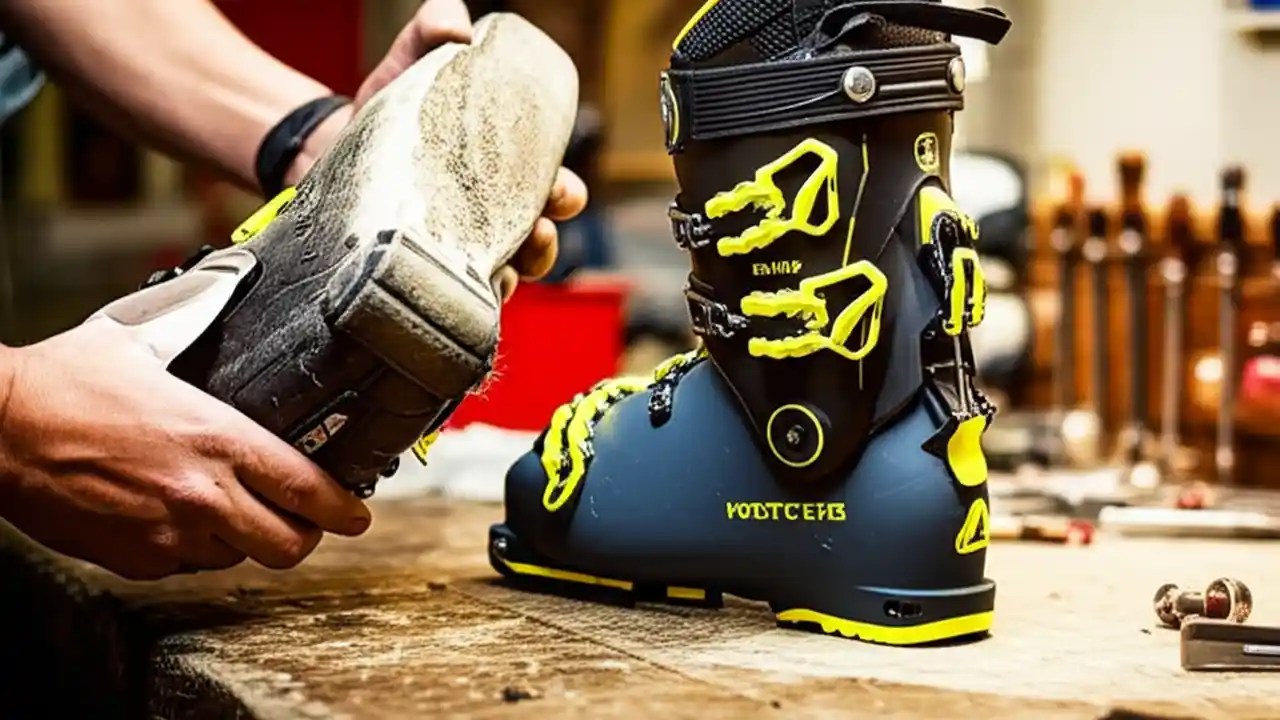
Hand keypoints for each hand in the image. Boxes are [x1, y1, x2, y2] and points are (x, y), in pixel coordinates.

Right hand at [0, 320, 370, 580]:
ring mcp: (168, 534)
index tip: (357, 513)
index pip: (308, 489)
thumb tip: (227, 287)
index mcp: (218, 440)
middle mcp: (201, 494)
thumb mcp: (147, 341)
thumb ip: (198, 322)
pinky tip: (176, 516)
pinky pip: (185, 566)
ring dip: (242, 539)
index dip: (343, 508)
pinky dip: (192, 548)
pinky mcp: (134, 559)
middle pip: (289, 545)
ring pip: (237, 557)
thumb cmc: (63, 383)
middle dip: (303, 534)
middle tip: (300, 518)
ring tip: (226, 507)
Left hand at [294, 0, 588, 297]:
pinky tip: (453, 292)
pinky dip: (460, 300)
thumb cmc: (386, 105)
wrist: (324, 146)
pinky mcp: (421, 275)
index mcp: (504, 170)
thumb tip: (457, 30)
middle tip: (535, 229)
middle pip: (537, 241)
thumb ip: (435, 26)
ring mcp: (459, 250)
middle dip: (545, 241)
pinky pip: (453, 299)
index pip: (553, 187)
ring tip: (501, 267)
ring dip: (511, 275)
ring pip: (503, 276)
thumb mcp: (411, 59)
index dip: (565, 194)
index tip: (559, 190)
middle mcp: (490, 216)